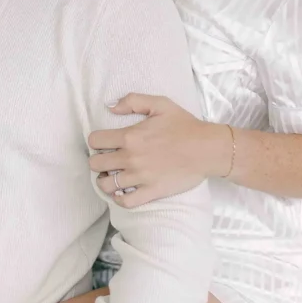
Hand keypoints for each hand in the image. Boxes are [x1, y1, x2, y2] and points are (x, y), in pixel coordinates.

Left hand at [88, 93, 230, 206]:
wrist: (207, 149)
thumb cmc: (184, 125)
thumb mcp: (160, 104)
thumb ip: (133, 101)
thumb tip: (110, 107)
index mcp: (130, 136)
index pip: (95, 141)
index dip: (96, 141)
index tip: (103, 143)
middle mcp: (131, 158)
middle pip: (95, 164)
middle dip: (97, 161)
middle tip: (107, 160)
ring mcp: (140, 177)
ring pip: (106, 185)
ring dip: (105, 181)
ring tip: (112, 176)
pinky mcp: (151, 192)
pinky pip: (125, 201)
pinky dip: (119, 198)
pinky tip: (122, 191)